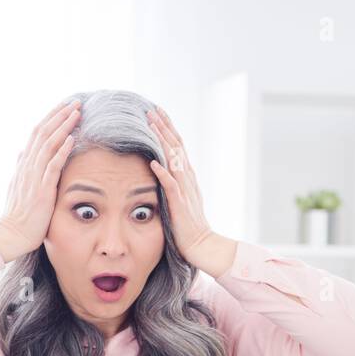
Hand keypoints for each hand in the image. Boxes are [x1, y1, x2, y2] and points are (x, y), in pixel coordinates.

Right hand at [0, 98, 80, 261]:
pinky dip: (62, 151)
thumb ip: (21, 168)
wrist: (11, 235)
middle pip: (44, 132)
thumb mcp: (18, 187)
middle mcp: (27, 165)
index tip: (64, 106)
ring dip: (64, 127)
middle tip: (75, 102)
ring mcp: (34, 177)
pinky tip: (72, 139)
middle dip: (60, 115)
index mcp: (24, 164)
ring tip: (77, 113)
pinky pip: (52, 166)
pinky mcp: (41, 190)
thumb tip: (22, 153)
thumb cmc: (18, 214)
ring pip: (49, 144)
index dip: (51, 118)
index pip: (38, 134)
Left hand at [147, 105, 235, 276]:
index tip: (157, 114)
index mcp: (187, 176)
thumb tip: (162, 168)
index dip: (167, 129)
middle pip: (176, 146)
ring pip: (174, 159)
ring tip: (150, 125)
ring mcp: (185, 190)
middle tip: (151, 110)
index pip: (177, 147)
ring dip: (162, 141)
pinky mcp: (180, 204)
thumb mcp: (182, 198)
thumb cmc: (189, 226)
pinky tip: (153, 161)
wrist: (203, 245)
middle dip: (163, 127)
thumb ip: (175, 183)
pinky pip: (171, 185)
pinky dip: (163, 172)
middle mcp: (188, 178)